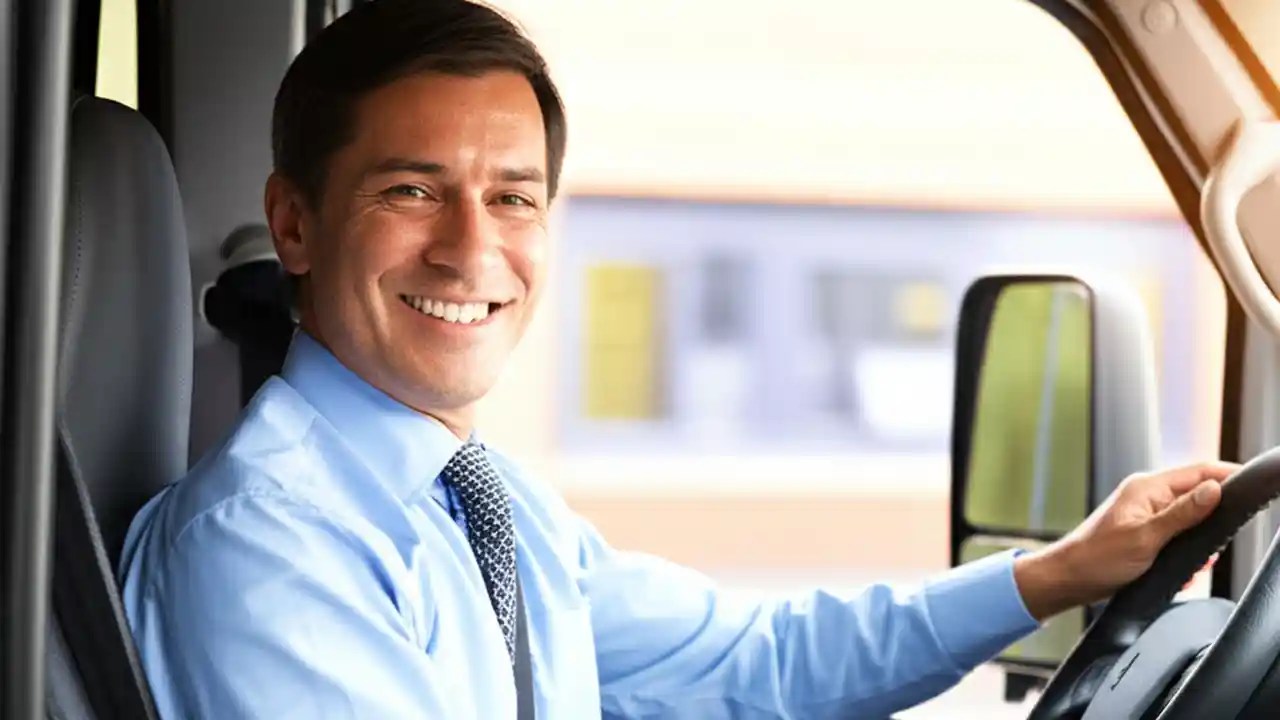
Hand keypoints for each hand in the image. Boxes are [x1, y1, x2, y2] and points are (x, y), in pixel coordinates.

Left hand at [1013, 462, 1239, 620]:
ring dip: (1196, 544)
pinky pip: (1177, 538)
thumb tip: (1213, 490)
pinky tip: (1178, 572)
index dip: (1226, 476)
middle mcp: (1147, 497)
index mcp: (1147, 488)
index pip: (1198, 471)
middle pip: (1197, 497)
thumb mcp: (1146, 537)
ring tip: (1189, 564)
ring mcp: (1146, 515)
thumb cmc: (1096, 558)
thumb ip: (1182, 514)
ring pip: (1189, 521)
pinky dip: (1183, 555)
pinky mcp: (1144, 534)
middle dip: (1211, 522)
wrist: (1068, 579)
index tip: (1248, 488)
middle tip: (1210, 545)